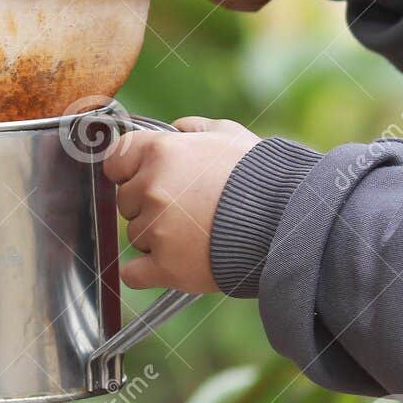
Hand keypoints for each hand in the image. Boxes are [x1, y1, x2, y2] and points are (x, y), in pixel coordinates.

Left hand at [102, 118, 260, 292]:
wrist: (286, 222)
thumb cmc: (260, 176)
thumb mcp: (230, 136)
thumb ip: (195, 128)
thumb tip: (176, 129)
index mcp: (160, 153)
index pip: (116, 160)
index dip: (127, 171)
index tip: (141, 179)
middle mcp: (151, 189)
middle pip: (126, 202)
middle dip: (147, 206)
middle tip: (184, 209)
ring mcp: (156, 230)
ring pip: (135, 236)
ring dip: (155, 237)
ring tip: (195, 234)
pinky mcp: (166, 267)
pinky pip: (134, 273)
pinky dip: (145, 272)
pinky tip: (167, 264)